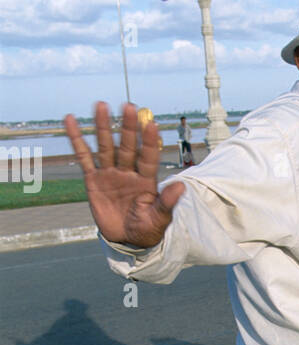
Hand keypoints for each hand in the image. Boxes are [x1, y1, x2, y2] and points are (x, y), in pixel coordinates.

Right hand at [64, 102, 185, 247]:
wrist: (127, 238)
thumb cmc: (147, 227)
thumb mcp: (159, 218)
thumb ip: (167, 202)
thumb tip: (181, 186)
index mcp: (146, 180)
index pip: (149, 157)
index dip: (150, 142)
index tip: (151, 124)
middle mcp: (129, 172)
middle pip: (128, 146)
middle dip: (128, 127)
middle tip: (128, 106)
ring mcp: (110, 173)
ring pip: (107, 146)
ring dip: (103, 127)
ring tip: (101, 105)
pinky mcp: (93, 179)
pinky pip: (84, 157)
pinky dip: (77, 139)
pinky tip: (72, 121)